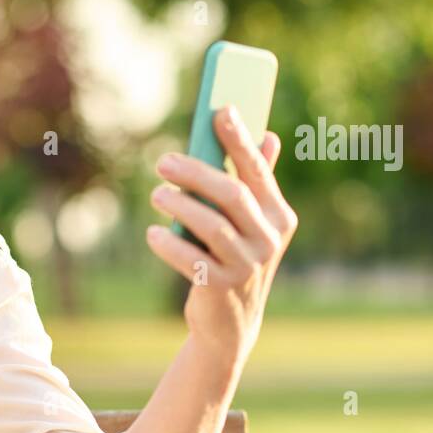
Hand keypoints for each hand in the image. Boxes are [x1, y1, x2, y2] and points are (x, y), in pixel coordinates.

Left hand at [146, 106, 298, 361]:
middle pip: (232, 195)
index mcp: (279, 216)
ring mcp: (248, 266)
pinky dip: (169, 245)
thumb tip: (268, 135)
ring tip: (156, 195)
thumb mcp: (251, 223)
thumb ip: (256, 183)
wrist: (232, 323)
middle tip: (163, 161)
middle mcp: (269, 240)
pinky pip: (191, 260)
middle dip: (196, 173)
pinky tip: (153, 234)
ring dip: (178, 205)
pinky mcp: (222, 288)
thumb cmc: (236, 259)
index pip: (258, 171)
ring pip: (210, 225)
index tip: (221, 109)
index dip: (240, 139)